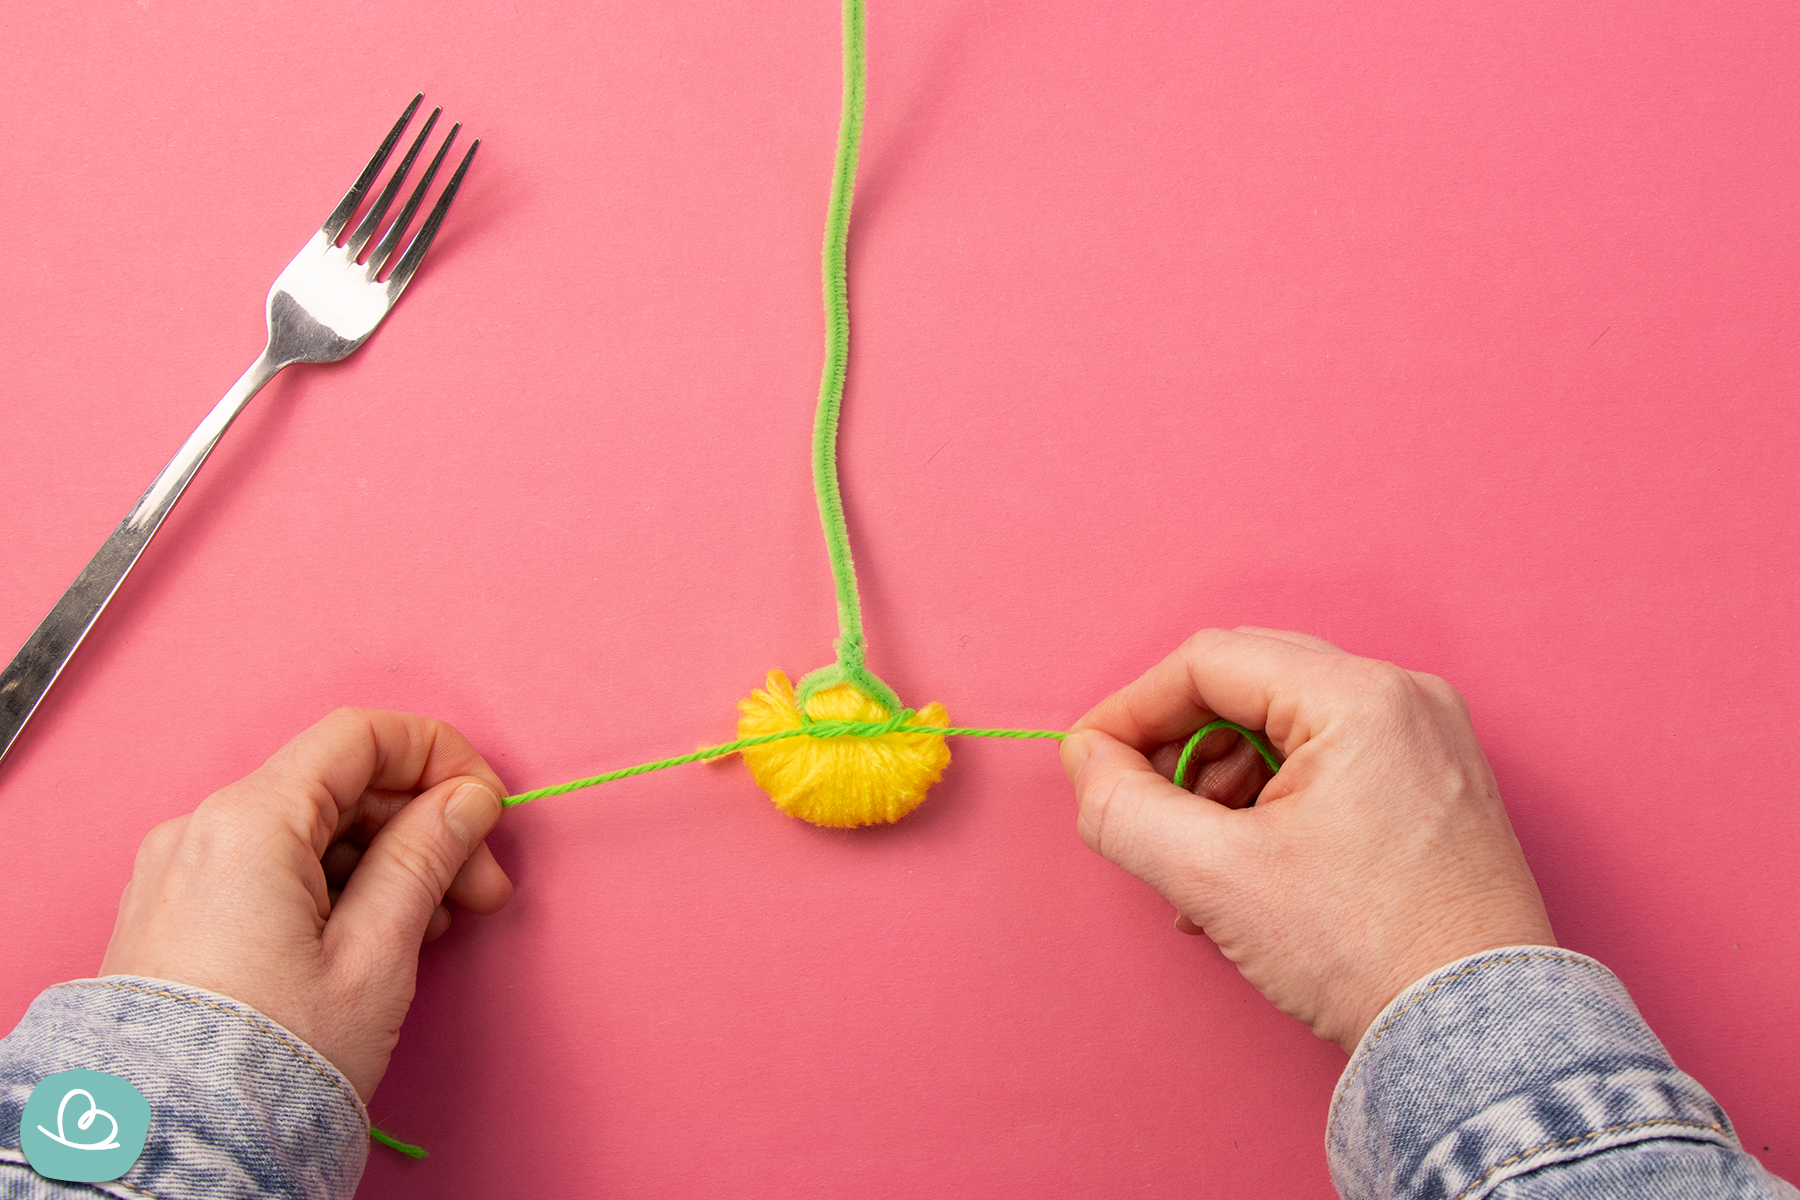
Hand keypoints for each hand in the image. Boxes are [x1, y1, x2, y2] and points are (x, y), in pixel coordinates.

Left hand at [100, 708, 511, 1100]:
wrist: (171, 1150)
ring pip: (310, 832)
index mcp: (248, 822)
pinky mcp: (175, 915)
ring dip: (387, 863)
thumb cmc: (270, 1061)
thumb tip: (463, 802)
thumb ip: (424, 857)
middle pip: (340, 789)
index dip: (439, 757)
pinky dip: (335, 888)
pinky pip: (271, 870)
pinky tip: (379, 937)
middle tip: (483, 889)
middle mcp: (201, 830)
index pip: (360, 736)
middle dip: (423, 827)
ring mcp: (180, 872)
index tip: (486, 803)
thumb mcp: (375, 955)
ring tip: (437, 927)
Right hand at [1061, 628, 1552, 1050]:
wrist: (1474, 1038)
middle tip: (1143, 814)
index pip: (1209, 662)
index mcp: (1359, 697)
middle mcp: (1405, 699)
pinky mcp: (1436, 785)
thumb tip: (1087, 762)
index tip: (1088, 764)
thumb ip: (1124, 807)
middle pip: (1248, 685)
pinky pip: (1328, 761)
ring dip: (1221, 785)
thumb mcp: (1215, 877)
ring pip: (1284, 725)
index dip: (1131, 709)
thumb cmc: (1368, 953)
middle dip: (1179, 750)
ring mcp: (1429, 740)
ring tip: (1201, 870)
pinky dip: (1271, 803)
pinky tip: (1249, 874)